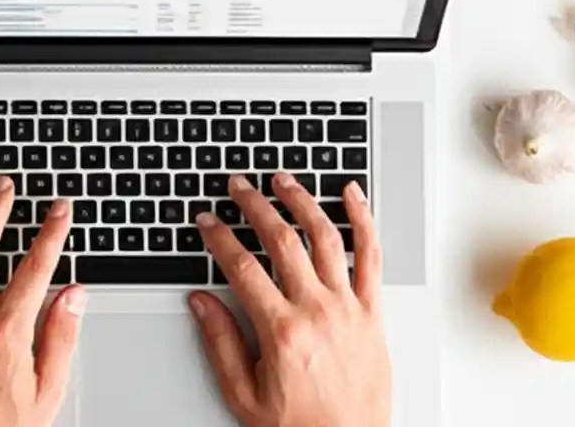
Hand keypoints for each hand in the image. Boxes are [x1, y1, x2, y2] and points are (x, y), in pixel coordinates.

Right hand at [189, 173, 390, 426]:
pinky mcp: (373, 312)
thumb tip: (201, 302)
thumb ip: (221, 342)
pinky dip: (363, 219)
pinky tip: (351, 194)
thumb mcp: (244, 393)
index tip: (207, 222)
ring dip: (302, 202)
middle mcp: (316, 312)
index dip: (220, 238)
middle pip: (282, 241)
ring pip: (325, 238)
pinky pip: (371, 256)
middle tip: (239, 187)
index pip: (242, 268)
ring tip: (284, 180)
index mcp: (281, 332)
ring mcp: (348, 308)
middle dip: (255, 206)